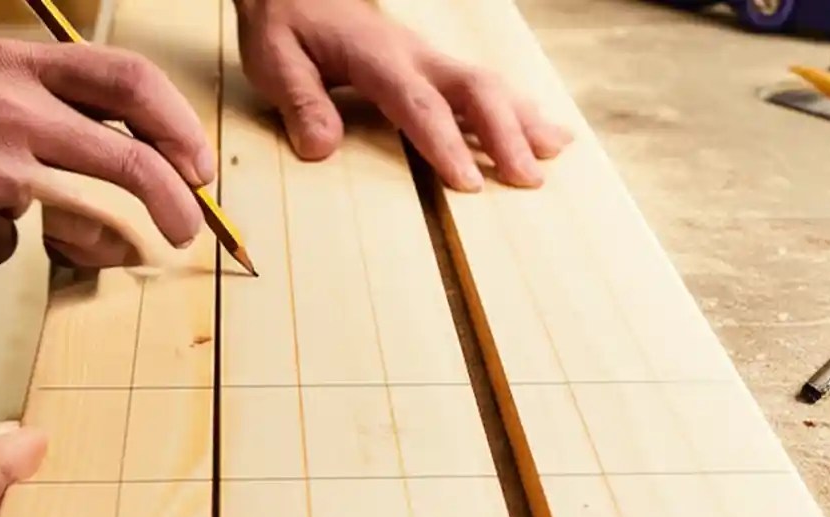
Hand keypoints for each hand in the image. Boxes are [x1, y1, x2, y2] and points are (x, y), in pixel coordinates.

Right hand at [0, 38, 213, 269]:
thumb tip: (104, 149)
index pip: (128, 81)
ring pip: (89, 213)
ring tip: (125, 253)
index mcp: (15, 66)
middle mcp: (10, 110)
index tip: (198, 163)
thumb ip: (38, 104)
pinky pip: (3, 247)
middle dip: (180, 203)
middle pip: (130, 158)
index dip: (178, 124)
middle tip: (192, 229)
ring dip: (119, 242)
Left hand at [235, 0, 570, 190]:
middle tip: (528, 179)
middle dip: (505, 133)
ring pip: (486, 83)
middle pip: (472, 89)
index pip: (418, 103)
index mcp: (376, 57)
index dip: (447, 143)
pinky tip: (540, 129)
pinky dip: (515, 107)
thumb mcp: (274, 60)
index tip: (469, 182)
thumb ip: (301, 101)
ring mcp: (427, 57)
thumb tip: (321, 148)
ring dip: (522, 118)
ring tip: (554, 152)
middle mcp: (413, 54)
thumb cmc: (285, 22)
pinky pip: (480, 84)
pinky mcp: (431, 64)